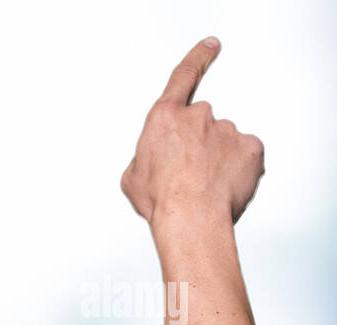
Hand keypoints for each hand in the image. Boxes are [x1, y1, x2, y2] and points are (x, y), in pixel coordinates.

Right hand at [121, 38, 263, 226]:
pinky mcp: (250, 146)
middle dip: (198, 145)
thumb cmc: (161, 199)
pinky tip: (223, 187)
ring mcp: (227, 130)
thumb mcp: (133, 178)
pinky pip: (245, 155)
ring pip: (224, 143)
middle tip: (188, 175)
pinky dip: (237, 169)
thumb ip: (146, 157)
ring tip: (203, 189)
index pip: (182, 78)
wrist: (191, 219)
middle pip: (202, 124)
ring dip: (217, 161)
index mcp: (165, 119)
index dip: (197, 59)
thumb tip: (153, 161)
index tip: (209, 47)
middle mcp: (198, 116)